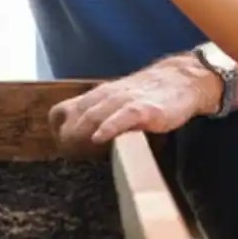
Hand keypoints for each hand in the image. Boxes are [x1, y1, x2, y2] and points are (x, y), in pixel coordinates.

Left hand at [48, 56, 221, 148]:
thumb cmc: (148, 96)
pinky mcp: (144, 109)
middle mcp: (106, 96)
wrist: (180, 81)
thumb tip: (80, 142)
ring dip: (81, 134)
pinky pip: (122, 117)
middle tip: (69, 156)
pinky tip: (100, 138)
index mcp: (96, 96)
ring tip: (76, 151)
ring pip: (94, 115)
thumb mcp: (117, 103)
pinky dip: (109, 127)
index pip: (61, 112)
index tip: (61, 149)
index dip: (57, 131)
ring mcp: (124, 101)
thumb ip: (99, 117)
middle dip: (67, 138)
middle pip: (75, 117)